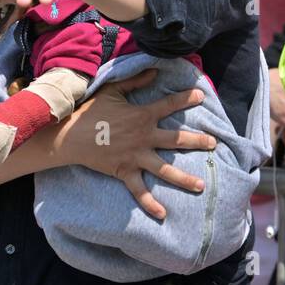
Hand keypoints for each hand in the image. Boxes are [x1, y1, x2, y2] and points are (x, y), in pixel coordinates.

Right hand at [51, 69, 217, 218]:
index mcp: (142, 116)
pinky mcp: (125, 172)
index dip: (186, 99)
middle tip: (214, 143)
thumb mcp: (112, 90)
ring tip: (202, 186)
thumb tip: (155, 70)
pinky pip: (140, 191)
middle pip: (176, 140)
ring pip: (165, 169)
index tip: (202, 95)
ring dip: (184, 179)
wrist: (71, 135)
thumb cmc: (91, 111)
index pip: (169, 105)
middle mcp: (144, 137)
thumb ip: (134, 80)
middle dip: (197, 141)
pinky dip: (150, 204)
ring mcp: (136, 157)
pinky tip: (163, 214)